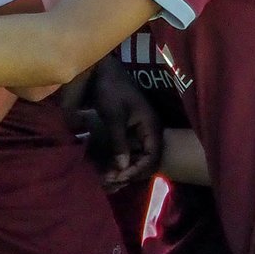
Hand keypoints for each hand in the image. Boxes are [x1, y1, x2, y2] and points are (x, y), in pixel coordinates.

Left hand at [83, 59, 162, 189]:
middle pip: (145, 161)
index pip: (152, 156)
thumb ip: (119, 141)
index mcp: (151, 126)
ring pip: (135, 160)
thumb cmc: (110, 89)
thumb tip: (123, 167)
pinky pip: (127, 153)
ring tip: (105, 179)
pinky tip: (105, 170)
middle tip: (109, 182)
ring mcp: (138, 133)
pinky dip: (117, 163)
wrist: (102, 72)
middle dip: (129, 174)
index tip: (119, 176)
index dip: (138, 169)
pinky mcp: (128, 134)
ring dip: (122, 171)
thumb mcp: (114, 115)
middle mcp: (148, 132)